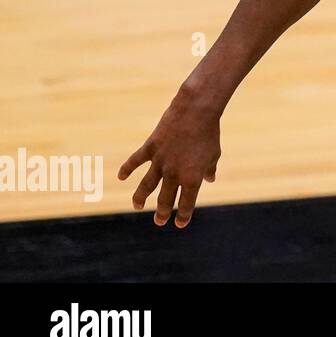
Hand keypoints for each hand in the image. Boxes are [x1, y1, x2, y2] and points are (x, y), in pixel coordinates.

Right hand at [118, 85, 222, 227]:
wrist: (196, 112)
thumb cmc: (209, 134)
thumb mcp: (214, 154)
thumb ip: (209, 169)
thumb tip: (210, 179)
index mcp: (192, 178)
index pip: (186, 203)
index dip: (183, 215)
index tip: (180, 223)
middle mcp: (174, 174)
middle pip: (165, 198)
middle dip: (162, 212)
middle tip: (159, 221)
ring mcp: (160, 161)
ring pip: (147, 186)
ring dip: (140, 198)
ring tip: (138, 206)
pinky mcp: (151, 147)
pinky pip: (135, 161)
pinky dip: (127, 168)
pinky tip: (121, 176)